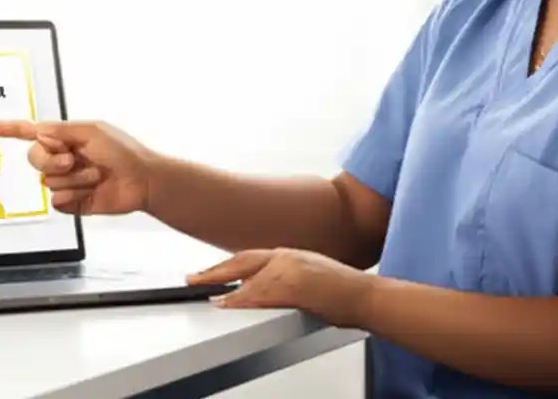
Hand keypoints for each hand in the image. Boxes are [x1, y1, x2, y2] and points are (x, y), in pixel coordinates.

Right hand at [0, 119, 155, 215]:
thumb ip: (61, 131)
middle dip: (53, 160)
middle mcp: (60, 159)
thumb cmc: (122, 151)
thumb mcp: (91, 131)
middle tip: (75, 159)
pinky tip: (92, 190)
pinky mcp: (71, 202)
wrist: (141, 181)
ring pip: (48, 182)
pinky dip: (75, 195)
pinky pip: (58, 201)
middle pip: (34, 160)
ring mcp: (64, 182)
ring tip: (96, 174)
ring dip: (74, 178)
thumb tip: (38, 132)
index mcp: (62, 138)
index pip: (23, 132)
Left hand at [187, 248, 375, 328]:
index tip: (211, 270)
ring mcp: (288, 271)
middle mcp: (286, 257)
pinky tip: (225, 302)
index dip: (227, 264)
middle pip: (241, 261)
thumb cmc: (344, 290)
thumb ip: (287, 276)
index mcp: (290, 254)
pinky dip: (238, 298)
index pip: (250, 256)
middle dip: (215, 270)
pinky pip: (257, 293)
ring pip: (245, 276)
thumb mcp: (311, 273)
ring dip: (220, 283)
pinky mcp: (291, 286)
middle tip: (195, 277)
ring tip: (202, 288)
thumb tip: (268, 288)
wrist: (363, 296)